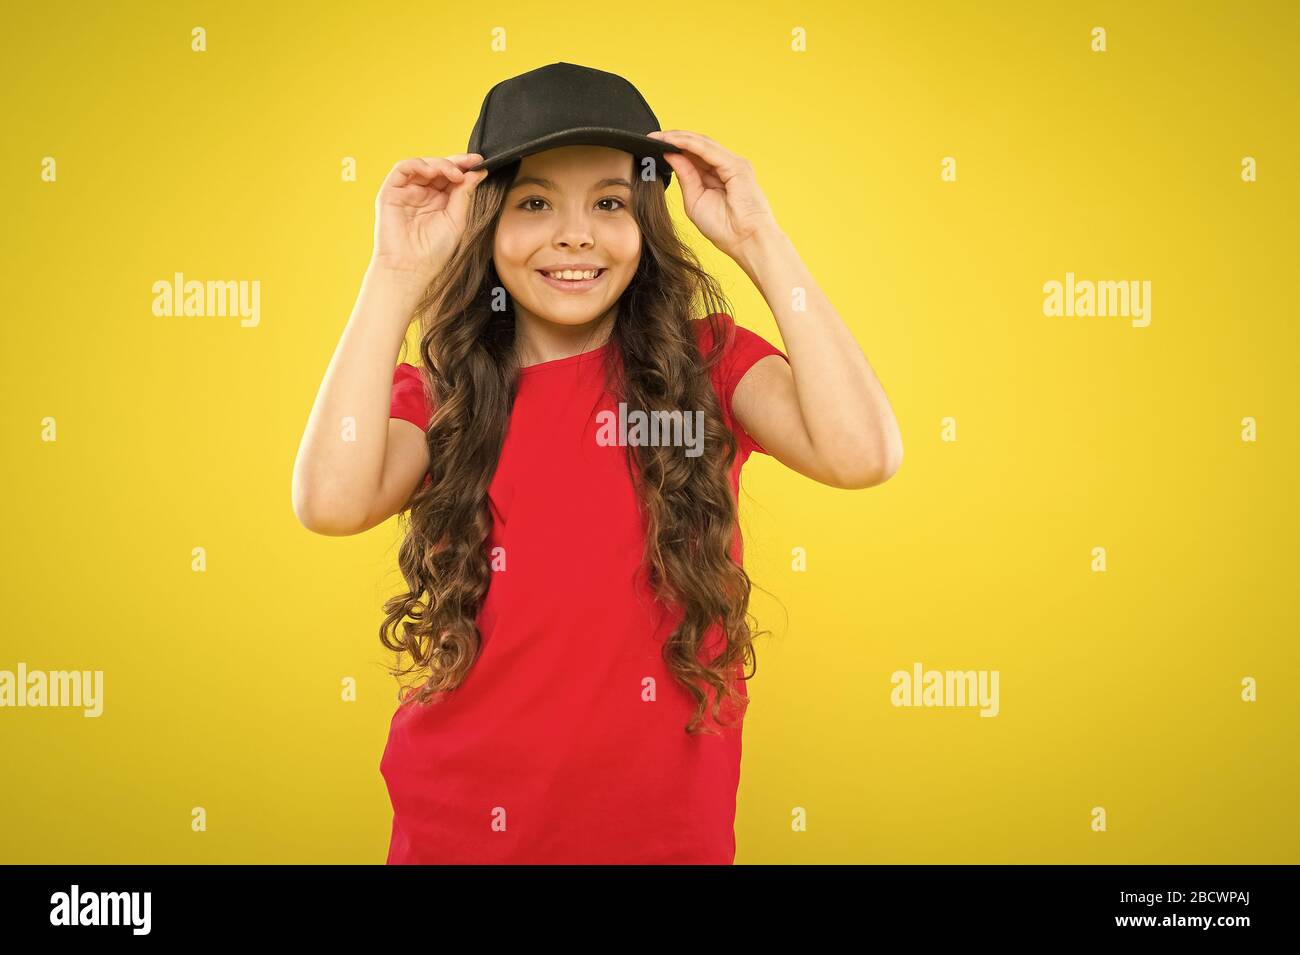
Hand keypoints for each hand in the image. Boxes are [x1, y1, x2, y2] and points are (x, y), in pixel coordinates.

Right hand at [370, 154, 488, 281]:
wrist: (411, 268)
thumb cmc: (434, 252)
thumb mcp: (457, 220)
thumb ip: (464, 195)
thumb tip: (477, 172)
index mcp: (440, 201)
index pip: (452, 177)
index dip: (465, 167)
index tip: (479, 162)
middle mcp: (423, 194)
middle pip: (439, 167)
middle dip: (455, 162)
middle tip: (470, 162)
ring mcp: (407, 192)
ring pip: (423, 165)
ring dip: (440, 163)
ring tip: (453, 173)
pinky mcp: (391, 192)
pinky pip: (403, 168)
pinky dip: (418, 164)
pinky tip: (432, 171)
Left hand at [646, 130, 781, 260]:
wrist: (745, 241)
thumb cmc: (724, 228)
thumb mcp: (695, 200)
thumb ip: (685, 177)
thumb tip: (671, 155)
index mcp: (717, 176)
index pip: (694, 155)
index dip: (674, 148)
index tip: (653, 145)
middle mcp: (726, 167)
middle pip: (698, 146)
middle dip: (675, 139)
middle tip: (652, 137)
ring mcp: (733, 164)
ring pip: (703, 144)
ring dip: (680, 138)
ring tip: (660, 137)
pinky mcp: (736, 166)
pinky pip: (708, 150)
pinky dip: (690, 144)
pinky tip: (673, 142)